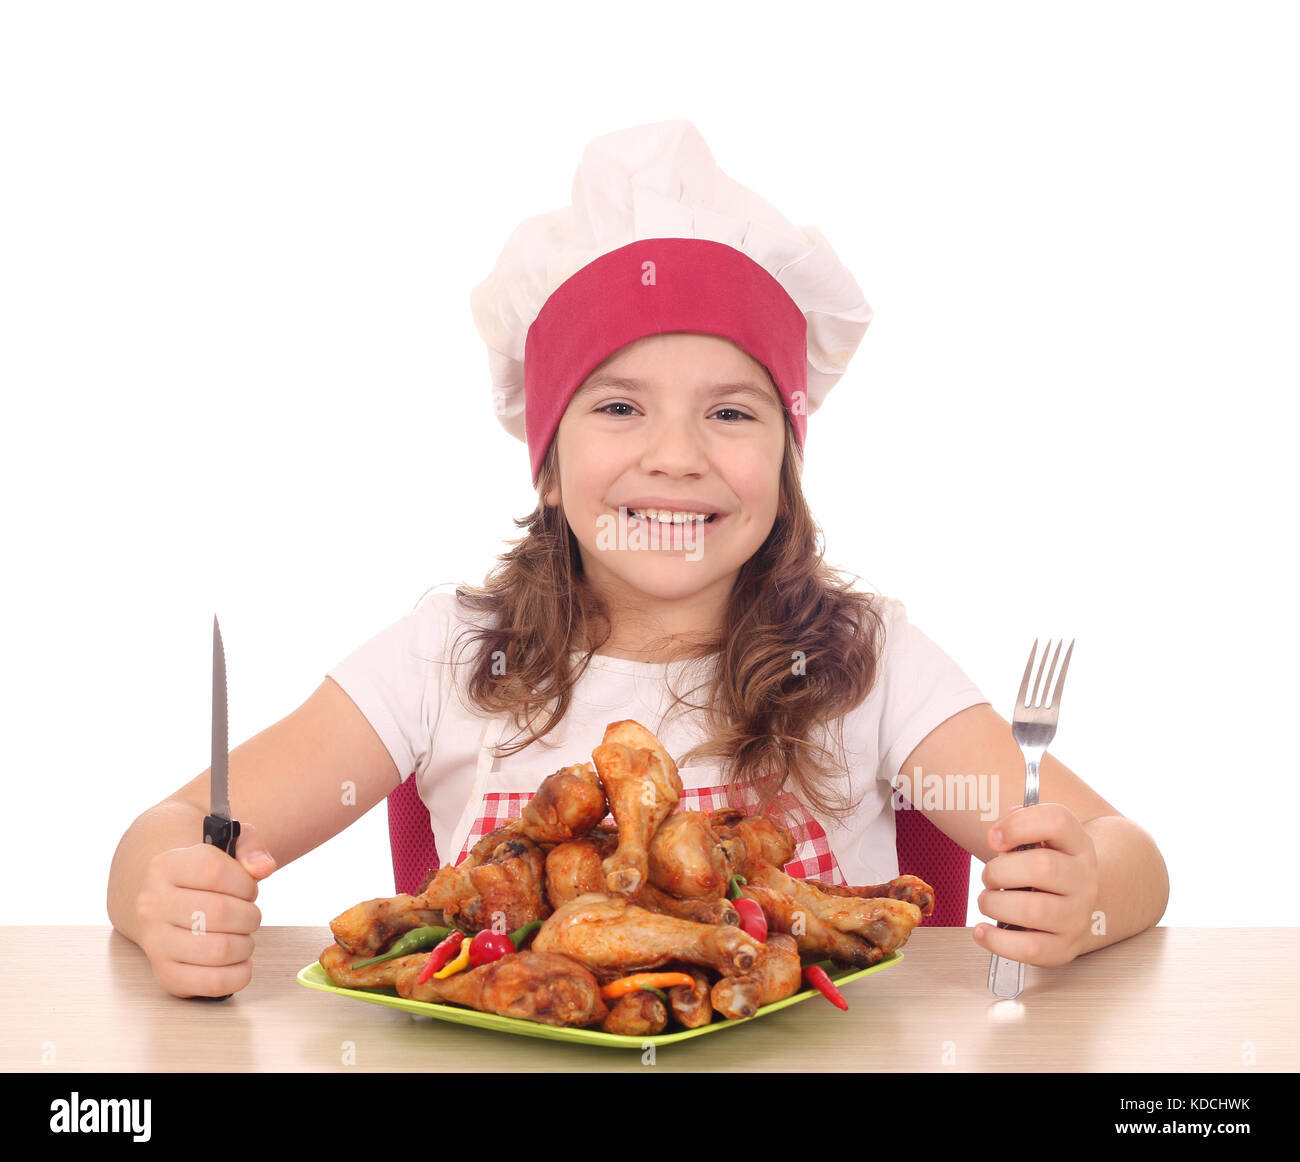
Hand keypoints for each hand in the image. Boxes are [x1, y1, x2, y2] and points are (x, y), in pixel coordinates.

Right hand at [135, 823, 276, 997]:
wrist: (171, 903)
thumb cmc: (207, 876)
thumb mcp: (228, 846)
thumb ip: (251, 848)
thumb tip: (263, 867)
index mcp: (166, 867)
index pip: (213, 870)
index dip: (244, 882)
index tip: (249, 889)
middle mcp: (152, 904)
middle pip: (220, 912)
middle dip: (250, 915)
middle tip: (249, 915)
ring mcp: (155, 942)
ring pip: (218, 950)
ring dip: (246, 944)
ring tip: (243, 936)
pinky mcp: (166, 974)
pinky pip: (211, 983)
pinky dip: (238, 974)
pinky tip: (239, 961)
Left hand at [972, 803, 1098, 967]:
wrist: (1074, 902)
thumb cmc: (1045, 867)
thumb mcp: (1039, 839)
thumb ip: (1019, 828)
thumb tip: (999, 833)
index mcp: (1076, 844)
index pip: (1057, 821)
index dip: (1019, 825)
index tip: (994, 838)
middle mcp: (1084, 879)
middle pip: (1043, 867)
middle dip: (999, 871)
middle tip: (988, 876)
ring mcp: (1077, 916)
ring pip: (1035, 910)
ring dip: (996, 903)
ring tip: (988, 900)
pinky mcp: (1064, 947)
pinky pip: (1030, 949)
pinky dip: (997, 941)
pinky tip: (982, 930)